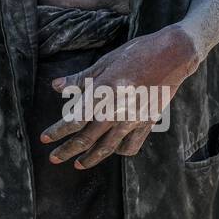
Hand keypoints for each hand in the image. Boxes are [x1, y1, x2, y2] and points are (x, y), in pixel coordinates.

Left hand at [39, 26, 199, 168]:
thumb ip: (80, 78)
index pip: (76, 119)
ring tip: (78, 164)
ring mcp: (134, 119)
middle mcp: (118, 110)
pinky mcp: (147, 123)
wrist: (172, 56)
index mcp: (104, 92)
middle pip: (88, 138)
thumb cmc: (136, 54)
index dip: (58, 130)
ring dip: (90, 158)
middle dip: (68, 150)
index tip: (45, 138)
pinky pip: (131, 145)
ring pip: (108, 146)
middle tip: (53, 158)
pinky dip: (118, 151)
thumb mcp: (105, 62)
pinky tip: (111, 151)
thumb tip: (56, 87)